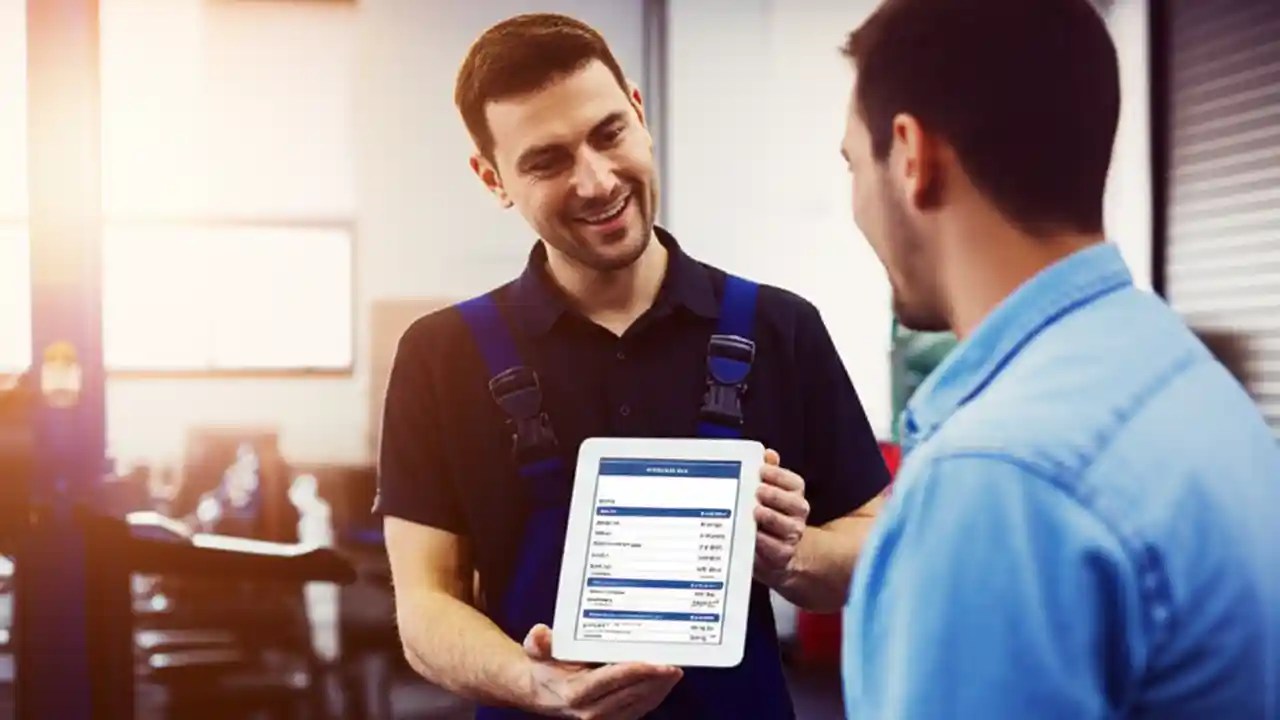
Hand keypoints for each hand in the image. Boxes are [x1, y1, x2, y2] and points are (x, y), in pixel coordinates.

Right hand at [521, 624, 682, 718]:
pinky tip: (665, 679)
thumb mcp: (536, 651)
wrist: (538, 692)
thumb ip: (538, 642)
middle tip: (677, 659)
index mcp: (576, 692)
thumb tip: (540, 634)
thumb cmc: (543, 666)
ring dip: (661, 687)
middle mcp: (592, 710)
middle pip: (634, 692)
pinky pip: (641, 708)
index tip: (660, 663)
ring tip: (676, 668)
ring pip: (641, 702)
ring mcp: (604, 718)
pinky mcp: (614, 719)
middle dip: (657, 678)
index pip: (614, 680)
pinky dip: (655, 694)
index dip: (639, 671)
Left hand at [754, 449, 809, 588]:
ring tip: (755, 512)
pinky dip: (763, 541)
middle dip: (776, 496)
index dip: (779, 475)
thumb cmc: (769, 516)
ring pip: (787, 526)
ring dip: (771, 518)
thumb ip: (769, 473)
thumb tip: (768, 454)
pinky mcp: (783, 555)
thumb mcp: (769, 492)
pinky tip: (751, 534)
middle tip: (758, 491)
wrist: (777, 553)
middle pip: (794, 504)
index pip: (794, 483)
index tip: (762, 470)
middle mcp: (798, 515)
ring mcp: (793, 536)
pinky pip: (775, 548)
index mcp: (795, 495)